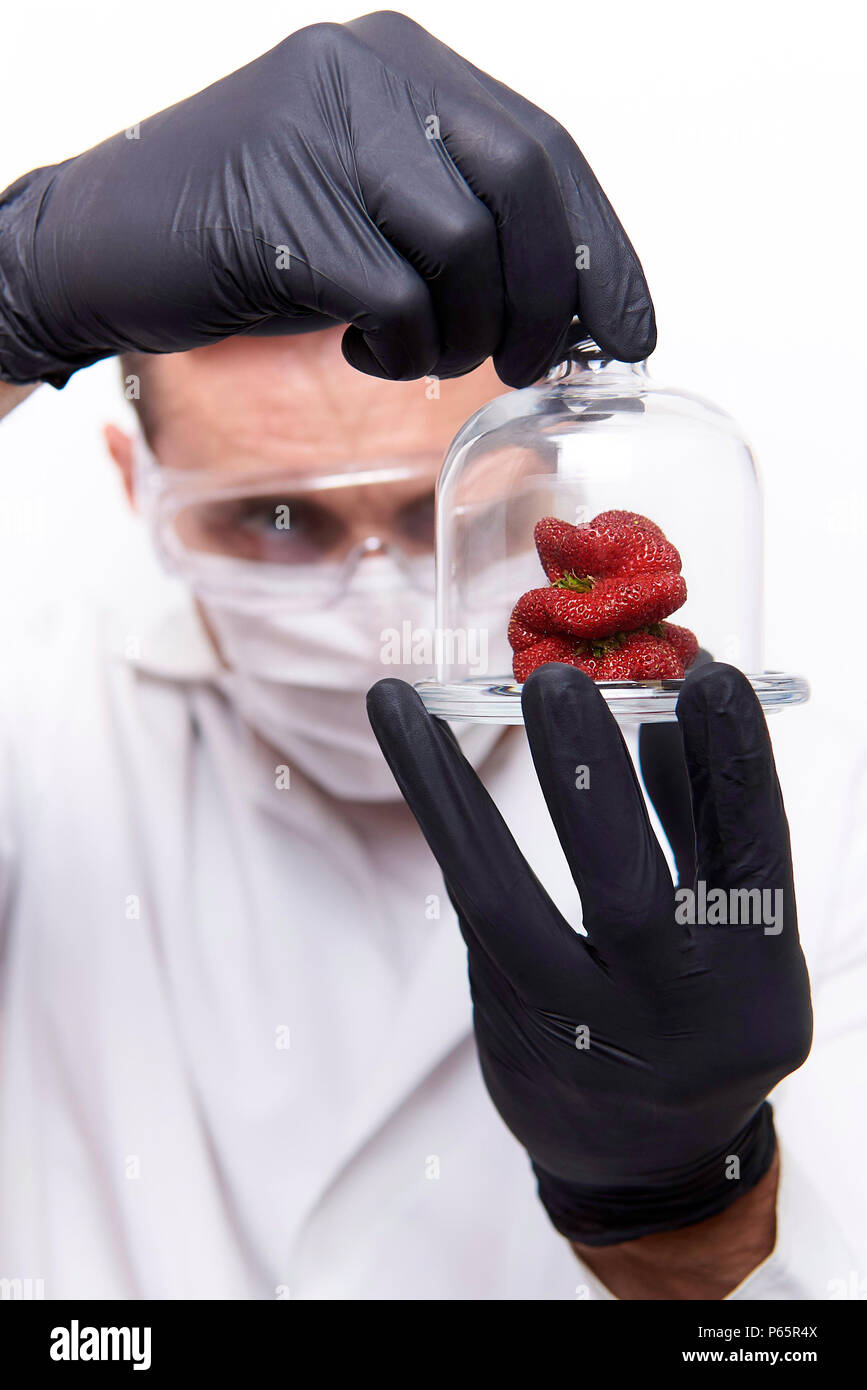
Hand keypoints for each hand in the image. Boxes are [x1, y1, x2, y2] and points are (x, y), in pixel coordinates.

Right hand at [0, 11, 653, 389]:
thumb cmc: (249, 238)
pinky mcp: (282, 207)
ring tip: (422, 356)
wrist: (103, 244)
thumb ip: (458, 221)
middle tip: (530, 366)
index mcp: (407, 64)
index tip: (632, 332)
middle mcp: (373, 74)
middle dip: (549, 300)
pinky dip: (401, 348)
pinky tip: (365, 350)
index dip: (601, 251)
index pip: (547, 151)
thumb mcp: (369, 207)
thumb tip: (573, 305)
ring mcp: (323, 130)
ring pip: (463, 247)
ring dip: (464, 333)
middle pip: (524, 188)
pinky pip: (395, 297)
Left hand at [366, 662, 811, 1246]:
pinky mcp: (512, 1037)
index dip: (735, 767)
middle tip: (554, 684)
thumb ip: (706, 825)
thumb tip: (673, 709)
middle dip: (586, 780)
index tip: (712, 678)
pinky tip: (418, 760)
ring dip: (449, 794)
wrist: (648, 1163)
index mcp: (752, 985)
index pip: (749, 862)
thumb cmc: (703, 1018)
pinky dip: (451, 830)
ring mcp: (582, 1039)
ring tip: (400, 704)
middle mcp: (670, 1020)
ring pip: (504, 905)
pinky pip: (474, 919)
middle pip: (623, 893)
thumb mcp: (735, 933)